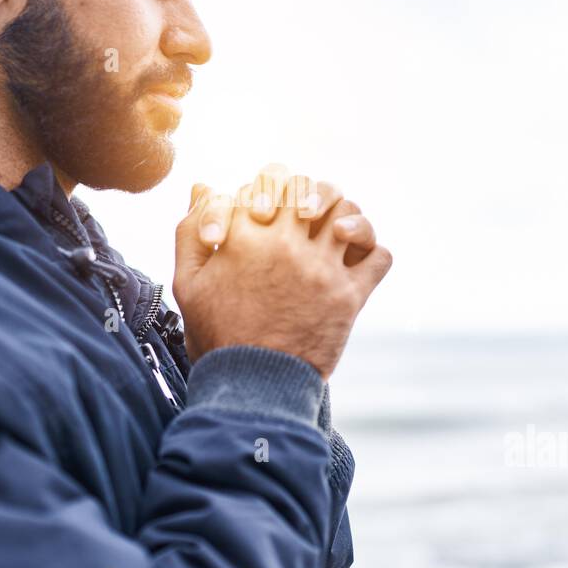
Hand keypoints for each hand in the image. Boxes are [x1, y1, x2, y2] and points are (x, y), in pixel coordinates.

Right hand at [173, 172, 392, 379]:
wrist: (252, 388)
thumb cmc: (217, 335)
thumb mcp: (188, 283)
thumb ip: (190, 231)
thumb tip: (202, 187)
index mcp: (246, 238)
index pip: (270, 179)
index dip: (271, 186)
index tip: (268, 209)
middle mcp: (287, 246)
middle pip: (312, 188)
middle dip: (309, 193)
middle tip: (305, 212)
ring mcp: (322, 269)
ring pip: (349, 213)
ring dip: (344, 216)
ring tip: (334, 231)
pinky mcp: (349, 296)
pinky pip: (379, 256)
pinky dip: (373, 252)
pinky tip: (355, 260)